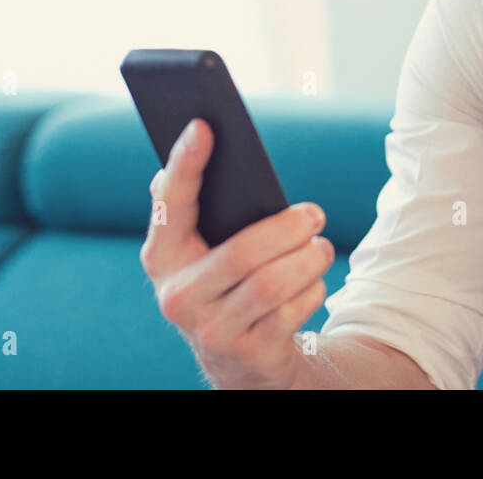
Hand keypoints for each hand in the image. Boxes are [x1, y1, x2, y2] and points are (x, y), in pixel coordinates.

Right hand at [138, 118, 333, 388]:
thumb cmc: (227, 278)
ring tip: (321, 245)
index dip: (185, 165)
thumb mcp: (204, 247)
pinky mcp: (250, 353)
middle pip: (241, 253)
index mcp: (162, 257)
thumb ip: (196, 201)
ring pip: (272, 284)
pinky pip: (293, 311)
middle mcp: (177, 297)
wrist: (242, 358)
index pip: (170, 205)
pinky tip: (313, 281)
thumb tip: (198, 134)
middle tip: (315, 214)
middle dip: (288, 228)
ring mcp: (211, 330)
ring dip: (308, 259)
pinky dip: (312, 290)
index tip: (203, 125)